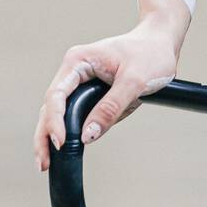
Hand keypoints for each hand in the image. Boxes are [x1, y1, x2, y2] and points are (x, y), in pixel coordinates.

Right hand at [33, 0, 189, 170]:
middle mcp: (74, 71)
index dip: (54, 122)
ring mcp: (80, 82)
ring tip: (47, 163)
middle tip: (44, 163)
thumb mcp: (135, 81)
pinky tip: (61, 150)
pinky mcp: (89, 93)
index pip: (56, 95)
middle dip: (44, 135)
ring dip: (49, 136)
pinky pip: (72, 114)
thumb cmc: (150, 54)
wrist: (162, 43)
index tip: (60, 143)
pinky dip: (65, 131)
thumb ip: (111, 108)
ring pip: (57, 113)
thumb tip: (88, 135)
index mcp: (78, 61)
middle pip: (49, 107)